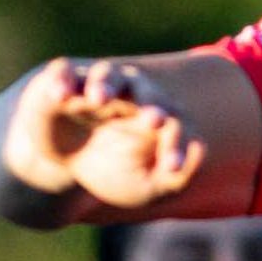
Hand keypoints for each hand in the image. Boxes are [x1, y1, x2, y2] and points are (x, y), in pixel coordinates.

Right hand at [11, 59, 207, 213]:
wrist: (62, 162)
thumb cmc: (112, 169)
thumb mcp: (143, 187)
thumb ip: (176, 179)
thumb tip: (200, 152)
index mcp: (155, 115)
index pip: (174, 122)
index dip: (175, 143)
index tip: (172, 167)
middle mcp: (129, 94)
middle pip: (144, 90)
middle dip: (149, 103)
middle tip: (154, 120)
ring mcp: (94, 87)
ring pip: (105, 74)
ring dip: (104, 84)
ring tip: (98, 99)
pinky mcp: (62, 83)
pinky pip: (64, 73)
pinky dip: (63, 80)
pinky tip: (60, 96)